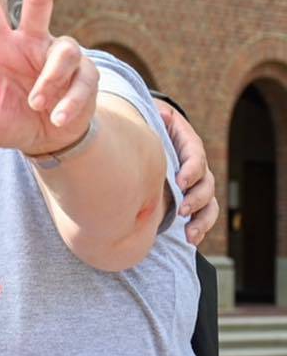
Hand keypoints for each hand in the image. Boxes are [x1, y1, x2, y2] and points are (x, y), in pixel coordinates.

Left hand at [0, 0, 98, 154]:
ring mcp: (59, 56)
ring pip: (62, 55)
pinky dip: (67, 104)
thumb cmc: (12, 122)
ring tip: (37, 105)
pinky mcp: (85, 74)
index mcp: (1, 47)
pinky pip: (80, 82)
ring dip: (48, 82)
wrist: (47, 140)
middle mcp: (31, 43)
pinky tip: (57, 118)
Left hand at [157, 101, 218, 244]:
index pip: (196, 156)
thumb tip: (159, 114)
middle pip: (205, 185)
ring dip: (201, 220)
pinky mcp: (190, 200)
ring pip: (208, 204)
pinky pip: (202, 216)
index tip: (180, 182)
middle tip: (181, 210)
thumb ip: (155, 118)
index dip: (191, 170)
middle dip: (195, 199)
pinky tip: (192, 240)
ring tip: (190, 234)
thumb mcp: (151, 117)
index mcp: (188, 145)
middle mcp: (196, 167)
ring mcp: (196, 185)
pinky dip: (200, 228)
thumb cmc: (147, 127)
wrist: (147, 137)